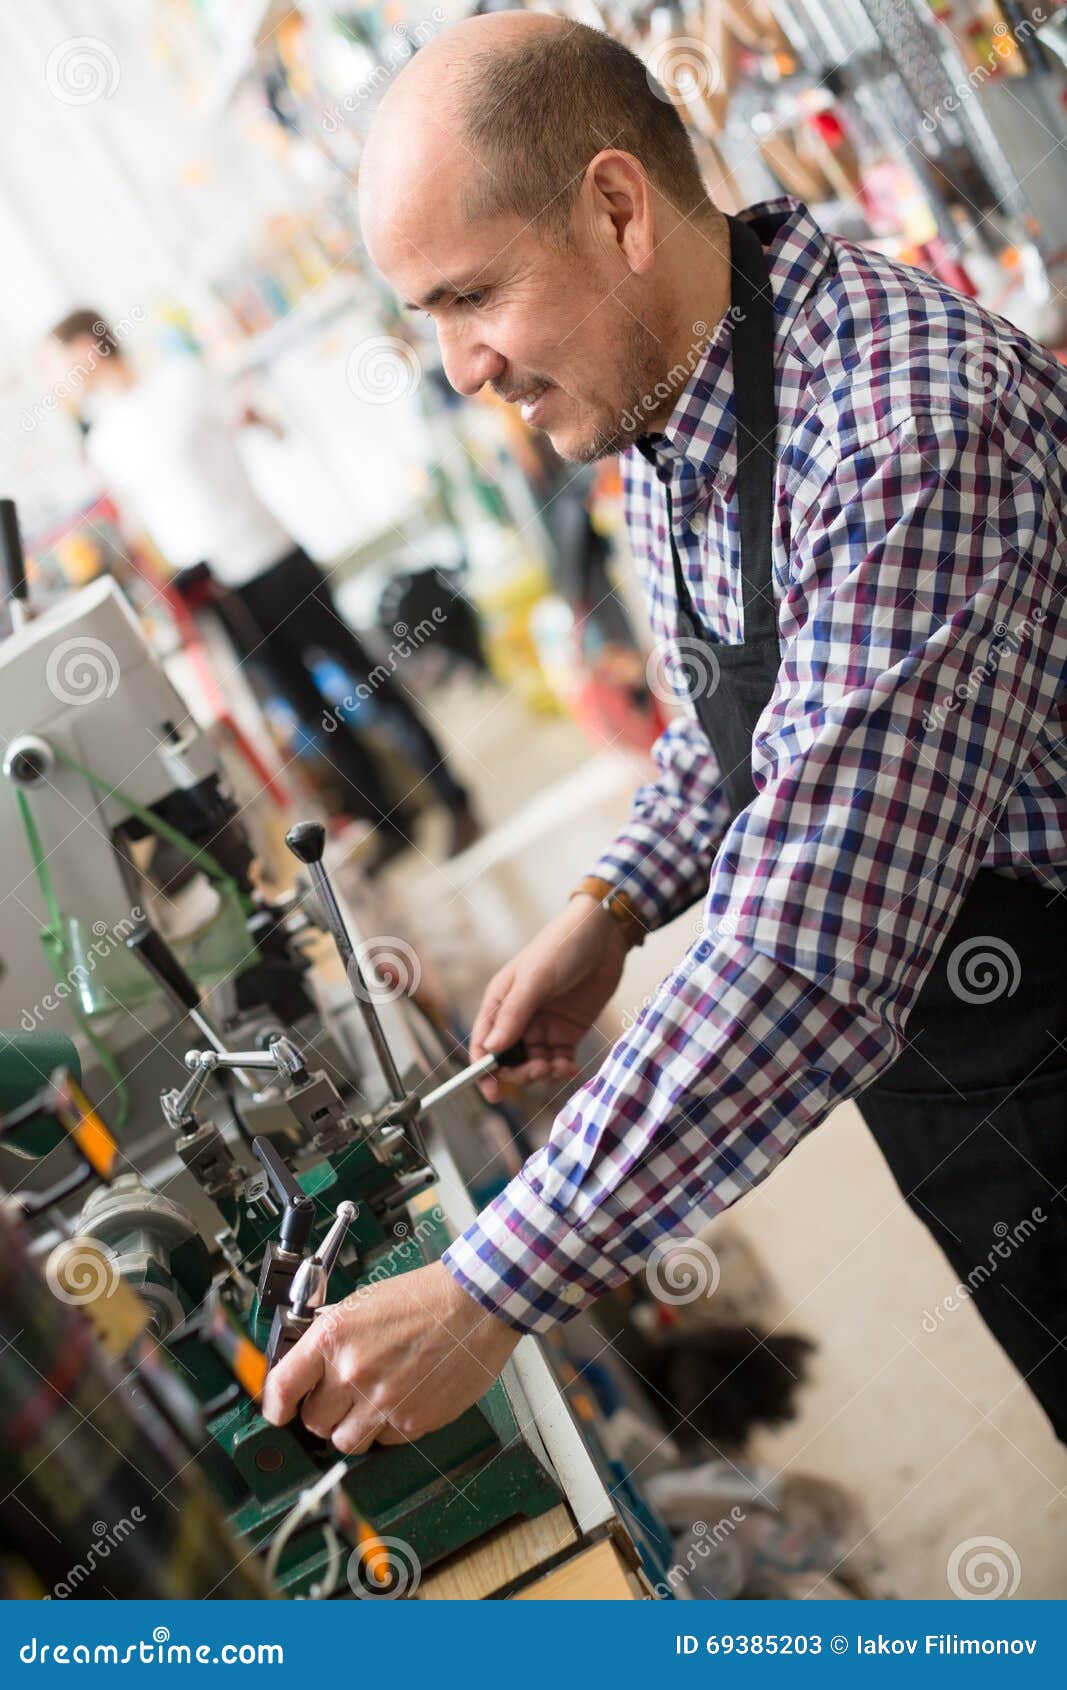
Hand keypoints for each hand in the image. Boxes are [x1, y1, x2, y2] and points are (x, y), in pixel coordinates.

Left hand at [260, 1261, 518, 1452]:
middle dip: (323, 1412)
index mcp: (334, 1337)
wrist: (475, 1305)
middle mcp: (352, 1372)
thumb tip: (310, 1366)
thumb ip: (333, 1337)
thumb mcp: (364, 1303)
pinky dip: (387, 1428)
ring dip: (353, 1427)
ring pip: (346, 1441)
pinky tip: (402, 1400)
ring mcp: (382, 1402)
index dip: (275, 1405)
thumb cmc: (425, 1298)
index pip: (282, 1387)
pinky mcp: (411, 1422)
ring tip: (372, 1402)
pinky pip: (383, 1441)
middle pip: (314, 1422)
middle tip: (339, 1397)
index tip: (278, 1411)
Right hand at [470, 894, 628, 1100]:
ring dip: (543, 1073)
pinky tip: (571, 1069)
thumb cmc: (562, 945)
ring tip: (559, 1067)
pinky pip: (559, 1060)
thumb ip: (514, 1013)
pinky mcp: (569, 1031)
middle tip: (537, 1070)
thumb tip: (492, 1049)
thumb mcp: (535, 977)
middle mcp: (519, 1017)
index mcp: (500, 1001)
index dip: (483, 1070)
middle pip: (508, 1059)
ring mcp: (544, 1025)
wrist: (604, 933)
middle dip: (518, 1073)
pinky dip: (562, 1070)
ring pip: (534, 1064)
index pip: (484, 1042)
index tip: (492, 1092)